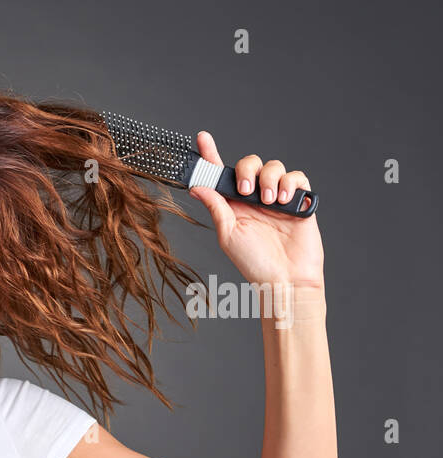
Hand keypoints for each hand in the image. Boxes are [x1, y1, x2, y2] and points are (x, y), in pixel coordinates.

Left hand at [188, 130, 324, 290]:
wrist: (286, 279)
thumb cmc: (254, 262)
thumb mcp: (228, 234)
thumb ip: (216, 207)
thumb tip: (197, 186)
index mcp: (233, 205)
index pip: (221, 175)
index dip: (211, 155)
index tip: (202, 138)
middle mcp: (254, 198)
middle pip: (249, 164)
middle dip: (246, 170)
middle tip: (245, 191)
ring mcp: (278, 198)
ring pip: (274, 167)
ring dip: (270, 180)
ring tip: (270, 202)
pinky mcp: (300, 201)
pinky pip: (297, 176)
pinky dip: (290, 183)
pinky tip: (285, 201)